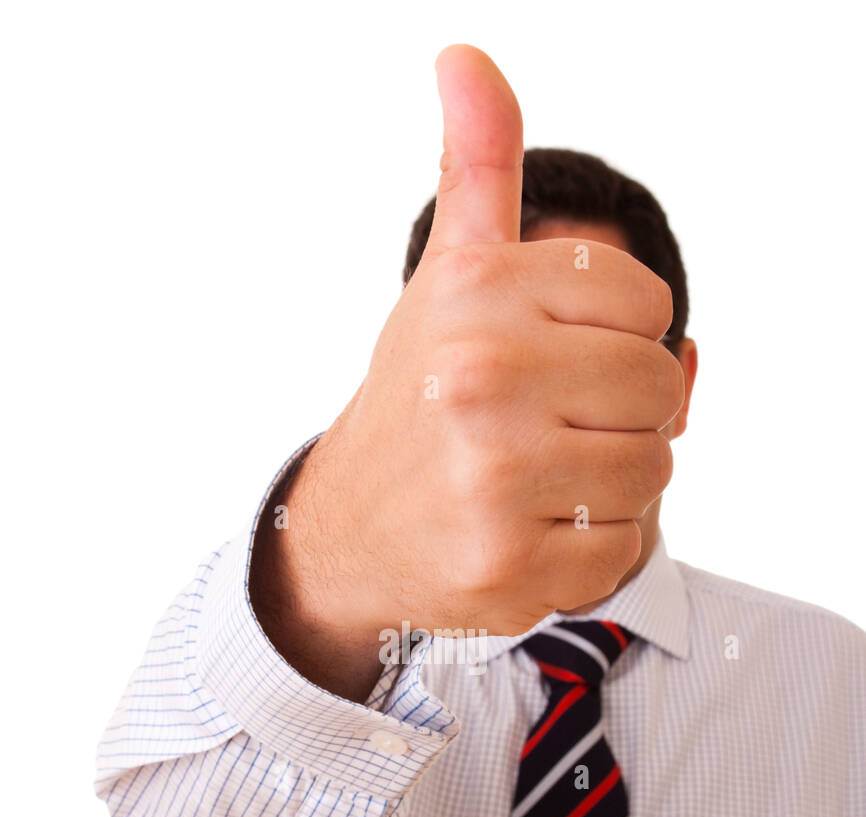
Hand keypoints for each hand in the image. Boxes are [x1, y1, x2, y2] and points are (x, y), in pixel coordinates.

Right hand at [252, 45, 682, 699]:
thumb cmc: (419, 398)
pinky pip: (618, 549)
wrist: (349, 530)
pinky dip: (587, 550)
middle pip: (660, 390)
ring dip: (610, 484)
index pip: (648, 309)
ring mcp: (492, 478)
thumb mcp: (449, 280)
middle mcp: (480, 379)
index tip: (555, 362)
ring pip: (652, 470)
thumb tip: (465, 57)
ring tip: (541, 481)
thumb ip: (478, 172)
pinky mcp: (506, 564)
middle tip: (550, 429)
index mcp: (479, 296)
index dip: (614, 341)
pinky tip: (528, 533)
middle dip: (620, 415)